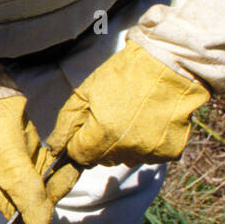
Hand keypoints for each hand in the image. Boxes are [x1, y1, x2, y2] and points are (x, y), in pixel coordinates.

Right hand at [0, 94, 72, 223]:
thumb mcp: (10, 170)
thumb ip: (28, 196)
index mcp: (1, 194)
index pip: (23, 217)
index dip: (39, 212)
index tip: (52, 197)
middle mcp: (11, 185)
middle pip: (39, 200)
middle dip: (55, 191)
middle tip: (68, 174)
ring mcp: (22, 169)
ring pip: (47, 183)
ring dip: (61, 177)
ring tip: (74, 165)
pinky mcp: (32, 154)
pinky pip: (49, 167)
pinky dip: (60, 165)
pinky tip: (69, 158)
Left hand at [49, 41, 209, 168]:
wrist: (168, 63)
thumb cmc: (124, 73)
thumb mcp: (86, 92)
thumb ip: (67, 123)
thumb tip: (54, 149)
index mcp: (103, 134)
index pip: (80, 157)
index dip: (79, 142)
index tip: (87, 128)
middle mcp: (126, 149)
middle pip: (102, 160)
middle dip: (100, 145)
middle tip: (111, 118)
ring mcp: (150, 152)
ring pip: (126, 159)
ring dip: (124, 146)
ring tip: (132, 118)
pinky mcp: (170, 152)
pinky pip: (150, 156)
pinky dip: (147, 144)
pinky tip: (150, 122)